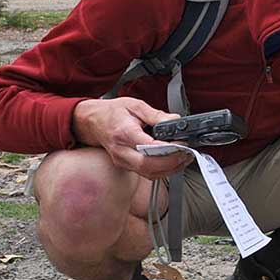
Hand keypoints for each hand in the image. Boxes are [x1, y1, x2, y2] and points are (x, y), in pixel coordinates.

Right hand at [71, 97, 190, 179]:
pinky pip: (147, 174)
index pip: (147, 147)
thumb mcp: (135, 105)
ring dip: (170, 169)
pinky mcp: (126, 166)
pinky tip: (173, 162)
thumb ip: (157, 115)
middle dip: (172, 162)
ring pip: (149, 173)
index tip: (182, 144)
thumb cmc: (112, 113)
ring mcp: (122, 161)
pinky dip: (163, 171)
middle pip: (148, 166)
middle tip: (187, 153)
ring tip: (184, 158)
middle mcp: (121, 151)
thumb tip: (175, 120)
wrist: (92, 121)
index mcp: (123, 133)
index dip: (168, 148)